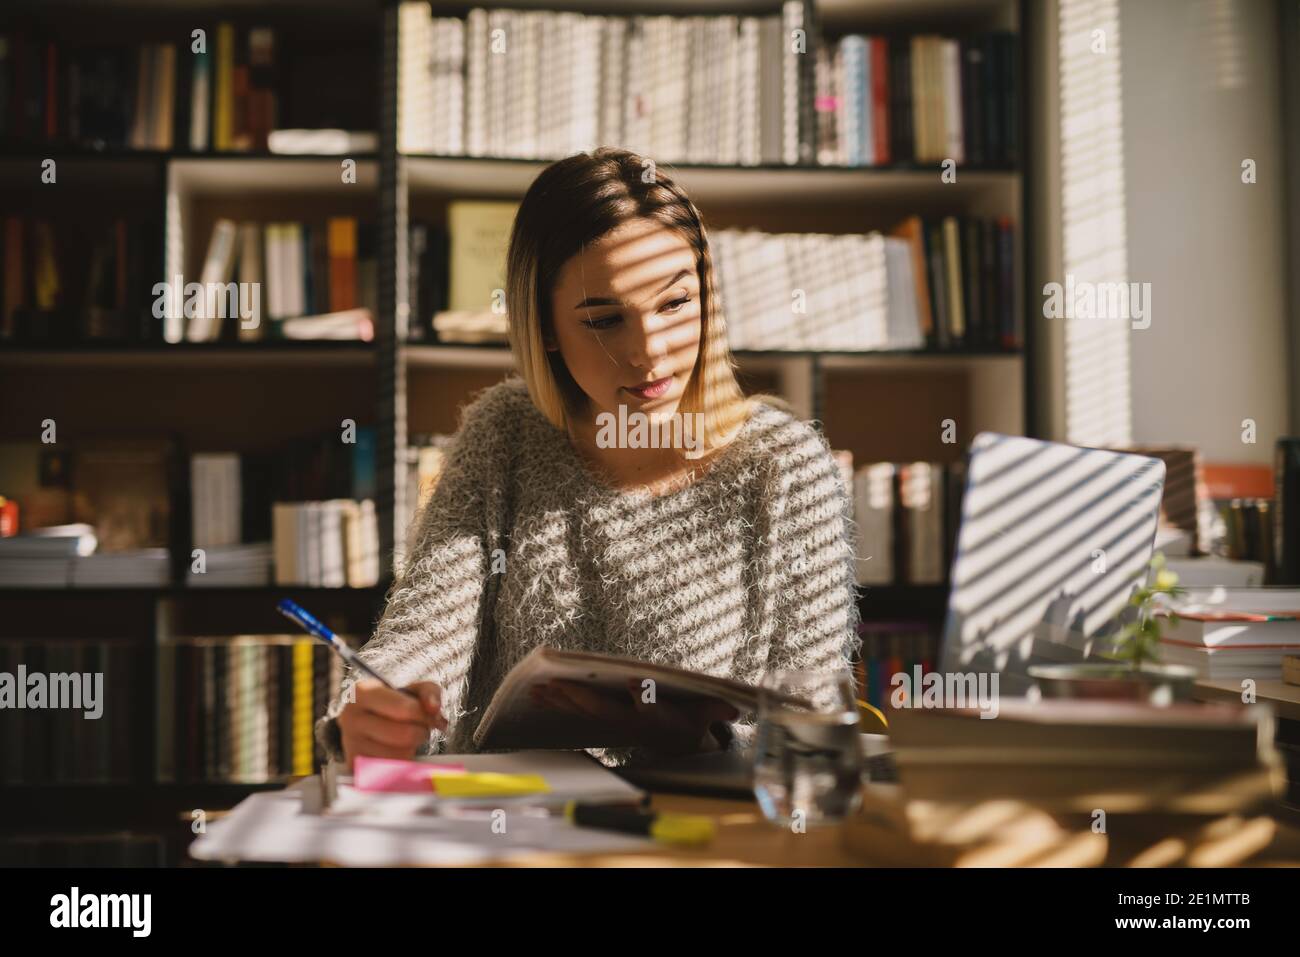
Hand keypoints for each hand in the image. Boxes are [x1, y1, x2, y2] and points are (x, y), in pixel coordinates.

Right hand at [338, 679, 446, 771]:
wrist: (367, 720)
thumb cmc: (394, 704)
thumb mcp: (413, 690)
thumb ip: (429, 692)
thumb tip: (433, 708)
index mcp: (364, 692)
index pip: (406, 709)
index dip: (424, 715)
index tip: (429, 716)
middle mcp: (351, 717)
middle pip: (405, 735)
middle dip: (421, 732)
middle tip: (420, 729)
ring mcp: (350, 743)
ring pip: (399, 755)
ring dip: (412, 749)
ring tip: (407, 739)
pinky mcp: (354, 765)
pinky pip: (390, 770)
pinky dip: (401, 763)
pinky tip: (397, 751)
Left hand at [530, 677, 739, 754]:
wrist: (673, 747)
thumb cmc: (688, 723)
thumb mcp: (705, 716)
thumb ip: (716, 709)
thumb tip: (735, 707)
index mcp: (656, 719)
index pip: (649, 707)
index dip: (641, 696)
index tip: (633, 682)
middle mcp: (630, 723)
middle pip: (603, 711)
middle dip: (580, 698)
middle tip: (558, 684)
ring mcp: (612, 724)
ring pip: (582, 712)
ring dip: (558, 701)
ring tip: (536, 689)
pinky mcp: (600, 721)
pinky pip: (573, 713)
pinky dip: (555, 703)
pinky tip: (536, 693)